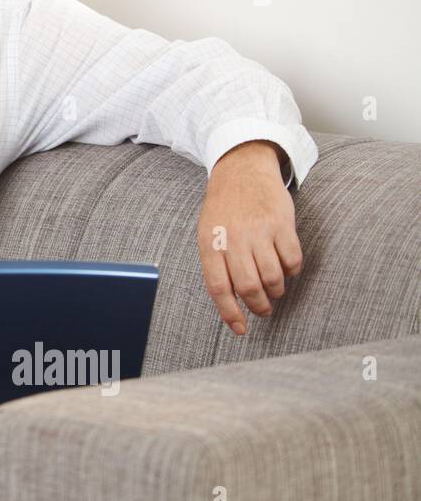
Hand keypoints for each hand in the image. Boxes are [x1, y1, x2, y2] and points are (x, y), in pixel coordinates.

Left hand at [196, 140, 303, 334]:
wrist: (241, 170)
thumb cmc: (223, 209)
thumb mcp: (208, 234)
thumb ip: (217, 264)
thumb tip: (230, 302)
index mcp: (210, 244)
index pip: (218, 287)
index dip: (230, 312)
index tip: (241, 329)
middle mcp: (233, 239)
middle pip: (249, 286)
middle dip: (259, 306)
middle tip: (264, 309)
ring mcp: (259, 231)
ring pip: (273, 277)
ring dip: (277, 291)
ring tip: (274, 289)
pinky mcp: (282, 224)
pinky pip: (293, 260)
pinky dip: (292, 272)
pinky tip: (286, 268)